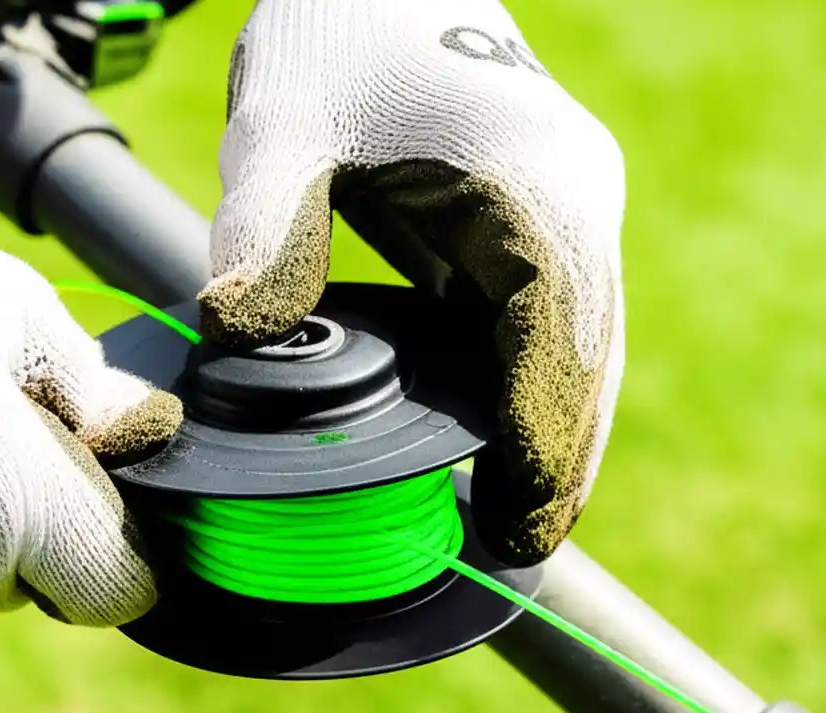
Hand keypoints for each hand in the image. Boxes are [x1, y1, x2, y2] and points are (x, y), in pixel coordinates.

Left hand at [201, 0, 625, 565]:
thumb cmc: (337, 30)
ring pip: (576, 343)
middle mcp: (568, 202)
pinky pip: (541, 323)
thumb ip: (265, 222)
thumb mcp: (284, 117)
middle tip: (519, 546)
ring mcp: (558, 213)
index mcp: (531, 180)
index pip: (560, 327)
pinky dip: (525, 388)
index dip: (548, 428)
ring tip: (516, 519)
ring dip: (555, 428)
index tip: (522, 514)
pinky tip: (493, 440)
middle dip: (561, 450)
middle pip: (588, 351)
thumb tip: (237, 332)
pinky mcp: (527, 225)